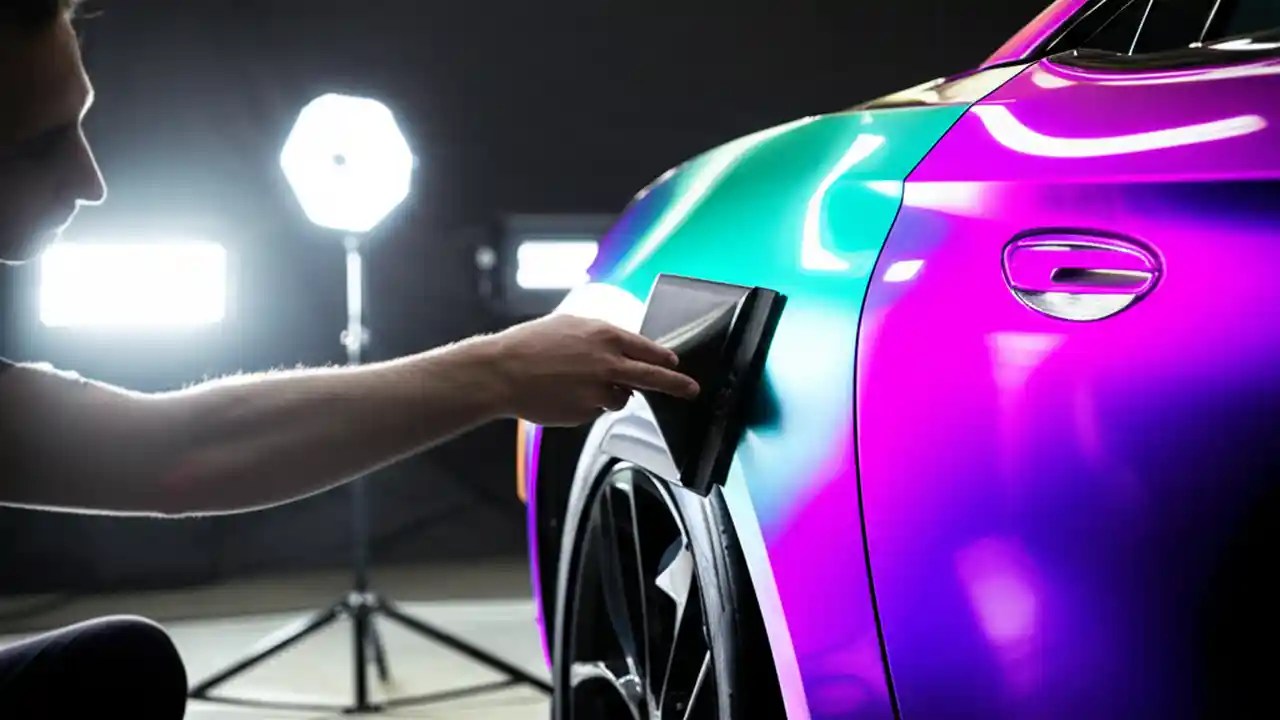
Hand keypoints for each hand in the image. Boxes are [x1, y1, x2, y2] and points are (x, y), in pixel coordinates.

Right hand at [486, 314, 698, 425]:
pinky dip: (588, 403)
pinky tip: (565, 393)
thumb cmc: (531, 344)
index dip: (664, 358)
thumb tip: (622, 346)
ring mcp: (599, 392)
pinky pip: (596, 409)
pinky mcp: (586, 413)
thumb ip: (601, 336)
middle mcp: (609, 364)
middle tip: (692, 389)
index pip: (649, 349)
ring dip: (611, 392)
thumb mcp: (570, 325)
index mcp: (607, 337)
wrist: (502, 372)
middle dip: (677, 384)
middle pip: (654, 377)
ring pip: (621, 396)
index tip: (675, 363)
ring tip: (576, 382)